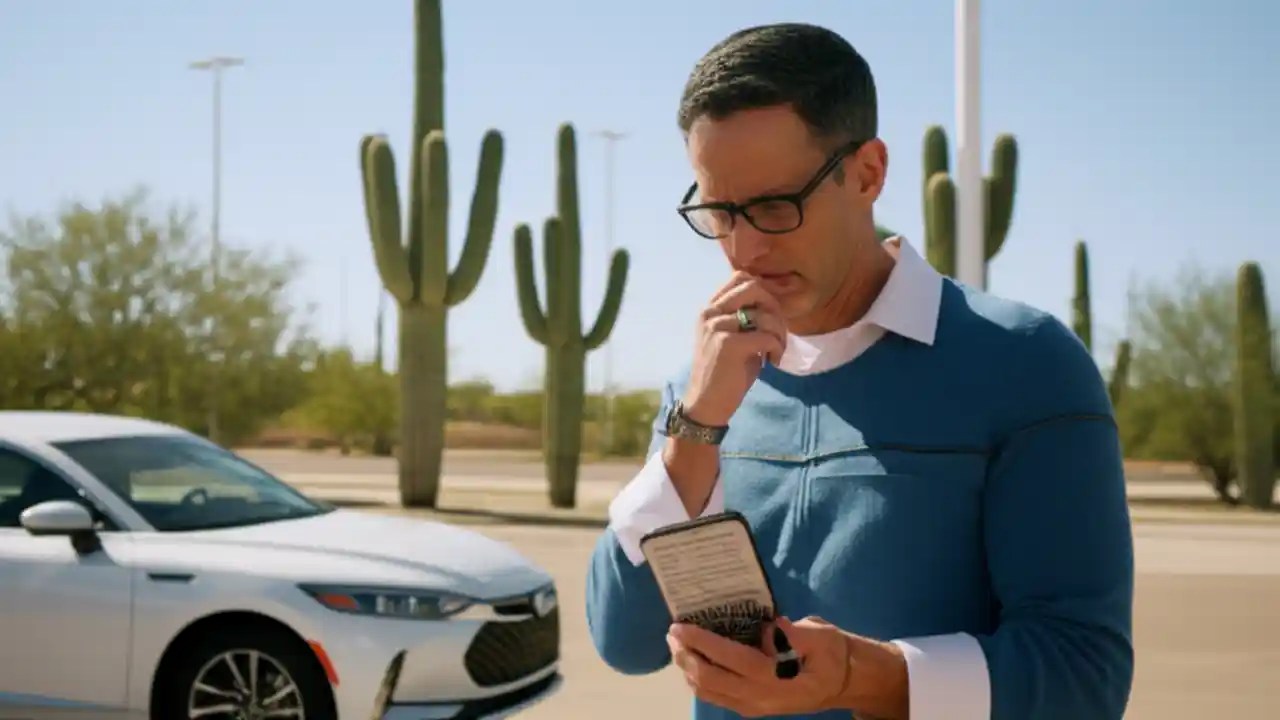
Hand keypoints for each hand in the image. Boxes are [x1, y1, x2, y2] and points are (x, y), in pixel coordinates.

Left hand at [667, 616, 850, 717]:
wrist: (845, 682)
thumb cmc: (833, 654)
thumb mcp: (821, 636)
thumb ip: (793, 632)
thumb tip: (765, 626)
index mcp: (777, 679)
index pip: (730, 660)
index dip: (702, 643)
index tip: (680, 626)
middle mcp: (759, 698)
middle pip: (710, 681)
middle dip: (685, 657)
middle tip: (672, 633)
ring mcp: (753, 707)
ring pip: (708, 693)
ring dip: (687, 669)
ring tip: (677, 645)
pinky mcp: (750, 707)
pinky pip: (715, 696)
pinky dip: (698, 679)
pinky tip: (692, 661)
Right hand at [683, 272, 787, 425]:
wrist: (707, 403)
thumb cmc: (723, 373)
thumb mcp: (731, 338)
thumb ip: (745, 317)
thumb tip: (772, 304)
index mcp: (709, 309)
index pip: (739, 277)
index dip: (762, 292)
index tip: (769, 315)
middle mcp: (710, 312)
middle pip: (753, 287)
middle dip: (774, 307)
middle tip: (778, 331)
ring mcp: (717, 326)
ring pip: (764, 314)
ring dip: (780, 333)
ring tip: (777, 350)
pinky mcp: (728, 344)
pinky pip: (767, 336)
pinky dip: (777, 348)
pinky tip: (773, 361)